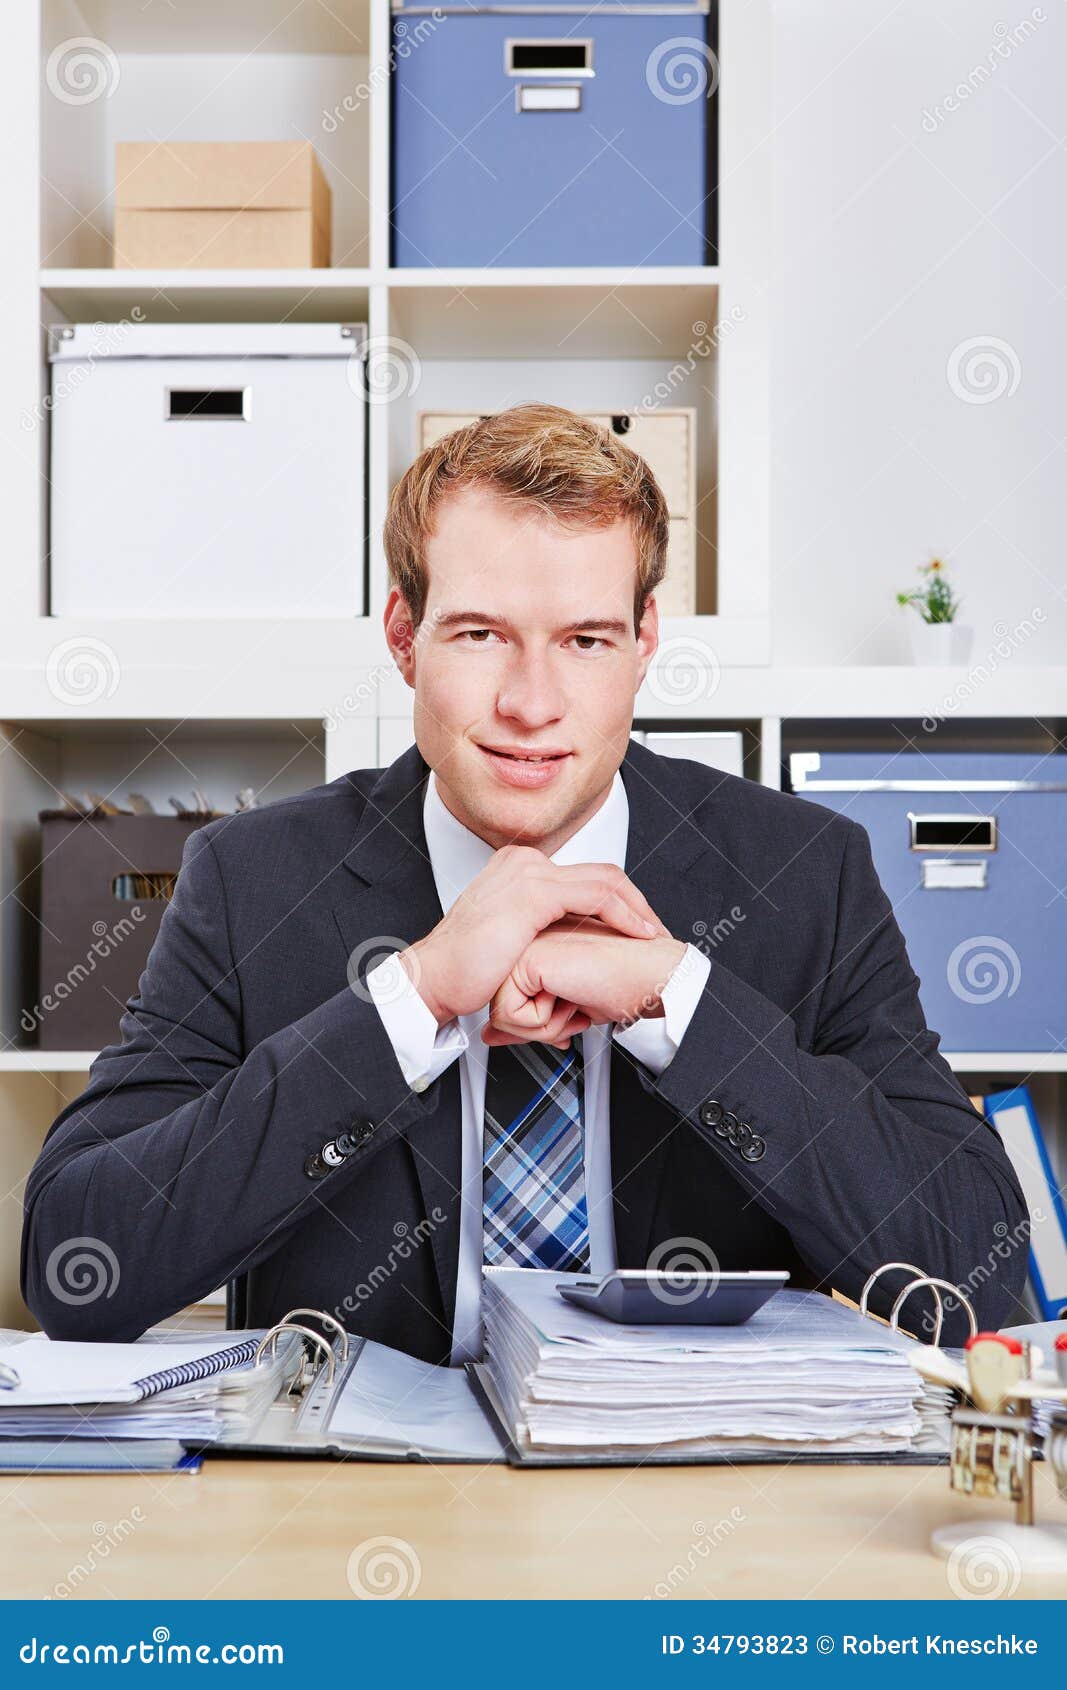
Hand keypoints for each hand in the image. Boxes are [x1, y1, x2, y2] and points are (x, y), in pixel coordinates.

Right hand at [399, 847, 666, 1025]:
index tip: (637, 927)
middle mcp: (525, 862)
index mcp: (519, 868)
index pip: (585, 874)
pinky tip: (637, 934)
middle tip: (653, 930)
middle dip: (636, 902)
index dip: (620, 900)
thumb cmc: (465, 969)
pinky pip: (597, 896)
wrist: (434, 979)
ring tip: (652, 934)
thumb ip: (542, 928)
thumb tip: (570, 941)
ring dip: (637, 909)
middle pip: (601, 871)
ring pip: (605, 880)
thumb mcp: (512, 938)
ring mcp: (529, 873)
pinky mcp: (534, 892)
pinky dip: (625, 915)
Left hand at [483, 919, 686, 1047]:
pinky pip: (509, 1016)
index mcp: (535, 943)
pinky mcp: (528, 958)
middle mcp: (526, 940)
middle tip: (575, 1008)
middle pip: (501, 1010)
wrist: (654, 976)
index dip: (541, 1022)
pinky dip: (543, 1024)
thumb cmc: (624, 986)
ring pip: (501, 1016)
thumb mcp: (564, 1010)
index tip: (572, 1008)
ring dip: (545, 1027)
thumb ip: (525, 1021)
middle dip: (541, 1027)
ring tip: (575, 1003)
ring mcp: (524, 945)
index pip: (508, 1001)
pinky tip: (571, 999)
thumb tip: (489, 1036)